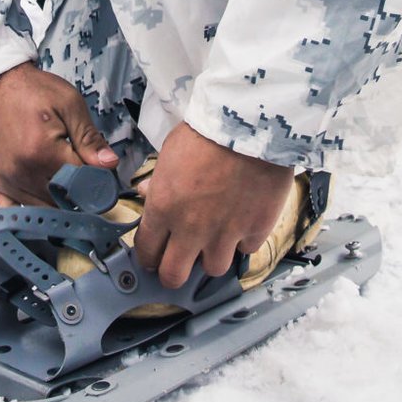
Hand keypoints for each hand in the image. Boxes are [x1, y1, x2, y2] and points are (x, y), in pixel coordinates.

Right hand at [0, 63, 119, 206]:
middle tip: (91, 184)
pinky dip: (30, 215)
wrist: (1, 85)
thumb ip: (90, 139)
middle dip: (81, 197)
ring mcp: (9, 181)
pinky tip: (43, 209)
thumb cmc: (36, 91)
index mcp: (43, 153)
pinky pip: (14, 212)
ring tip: (70, 192)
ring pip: (43, 211)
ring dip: (60, 207)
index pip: (82, 183)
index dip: (99, 183)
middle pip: (63, 202)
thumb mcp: (71, 105)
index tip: (106, 177)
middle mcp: (23, 172)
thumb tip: (110, 165)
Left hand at [133, 123, 292, 289]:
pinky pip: (246, 249)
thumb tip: (145, 191)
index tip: (154, 255)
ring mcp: (225, 234)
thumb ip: (157, 182)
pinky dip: (244, 239)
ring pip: (213, 269)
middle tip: (180, 264)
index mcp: (163, 209)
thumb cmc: (206, 133)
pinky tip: (243, 221)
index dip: (148, 257)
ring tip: (216, 239)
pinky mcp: (255, 230)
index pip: (146, 252)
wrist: (250, 126)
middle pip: (174, 276)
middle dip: (173, 274)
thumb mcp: (169, 153)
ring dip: (213, 256)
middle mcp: (191, 229)